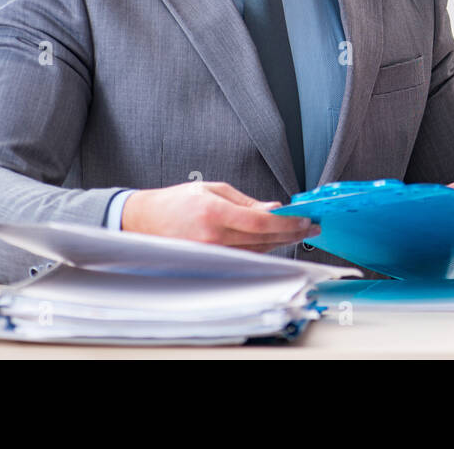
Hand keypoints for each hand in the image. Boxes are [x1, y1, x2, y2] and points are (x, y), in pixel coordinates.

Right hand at [121, 180, 319, 252]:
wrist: (144, 222)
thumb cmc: (176, 202)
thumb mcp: (212, 189)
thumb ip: (246, 201)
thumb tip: (274, 209)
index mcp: (214, 212)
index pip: (260, 222)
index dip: (286, 223)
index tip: (304, 220)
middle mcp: (213, 237)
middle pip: (262, 239)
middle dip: (290, 233)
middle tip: (309, 227)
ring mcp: (210, 254)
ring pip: (256, 252)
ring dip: (279, 243)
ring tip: (296, 233)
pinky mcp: (209, 264)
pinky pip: (243, 258)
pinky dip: (261, 250)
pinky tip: (273, 242)